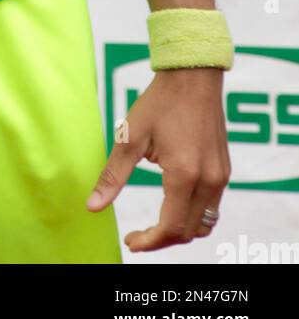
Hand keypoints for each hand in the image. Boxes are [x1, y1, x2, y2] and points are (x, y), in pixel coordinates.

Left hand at [85, 67, 230, 252]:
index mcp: (184, 174)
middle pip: (189, 231)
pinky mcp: (224, 170)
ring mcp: (221, 176)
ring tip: (154, 226)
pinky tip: (172, 204)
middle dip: (162, 240)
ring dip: (180, 230)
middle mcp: (208, 180)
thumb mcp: (130, 137)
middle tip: (137, 236)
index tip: (130, 242)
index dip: (150, 242)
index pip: (171, 227)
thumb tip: (93, 206)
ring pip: (204, 223)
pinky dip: (193, 215)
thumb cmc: (160, 102)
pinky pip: (212, 206)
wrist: (193, 76)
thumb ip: (113, 176)